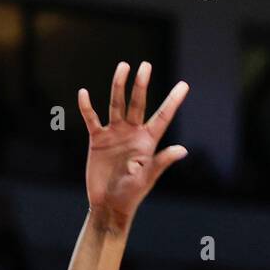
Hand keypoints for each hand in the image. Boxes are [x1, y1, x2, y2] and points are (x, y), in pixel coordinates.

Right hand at [78, 61, 188, 228]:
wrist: (109, 203)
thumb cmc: (131, 194)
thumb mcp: (148, 178)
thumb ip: (161, 161)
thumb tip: (182, 150)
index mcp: (148, 141)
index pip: (163, 116)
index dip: (174, 101)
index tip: (184, 85)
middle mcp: (133, 133)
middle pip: (138, 104)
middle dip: (141, 85)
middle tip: (145, 66)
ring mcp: (115, 134)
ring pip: (117, 105)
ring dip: (119, 86)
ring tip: (123, 67)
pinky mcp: (98, 140)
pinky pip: (92, 120)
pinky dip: (87, 107)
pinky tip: (84, 94)